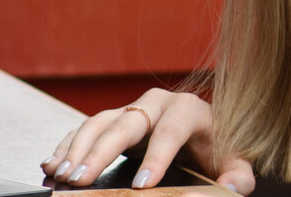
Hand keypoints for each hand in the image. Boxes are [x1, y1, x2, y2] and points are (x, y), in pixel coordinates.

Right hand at [41, 88, 254, 191]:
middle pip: (126, 123)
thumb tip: (229, 190)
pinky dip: (67, 145)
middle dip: (101, 151)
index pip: (171, 131)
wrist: (205, 135)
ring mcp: (132, 109)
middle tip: (81, 178)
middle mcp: (157, 103)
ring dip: (78, 148)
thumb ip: (238, 177)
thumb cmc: (219, 150)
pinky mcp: (114, 119)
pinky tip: (53, 163)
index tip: (142, 185)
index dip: (157, 157)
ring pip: (100, 122)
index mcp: (189, 109)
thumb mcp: (235, 163)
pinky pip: (85, 128)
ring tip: (61, 174)